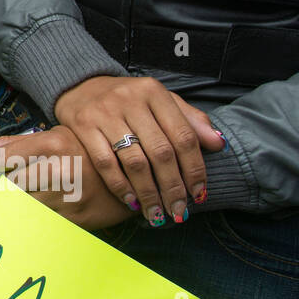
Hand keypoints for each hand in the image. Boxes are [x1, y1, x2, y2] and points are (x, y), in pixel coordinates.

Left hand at [0, 128, 134, 229]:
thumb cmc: (84, 152)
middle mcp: (60, 168)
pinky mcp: (76, 219)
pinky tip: (35, 213)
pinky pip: (42, 222)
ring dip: (15, 205)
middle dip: (1, 188)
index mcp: (52, 144)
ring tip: (21, 200)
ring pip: (25, 205)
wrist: (132, 176)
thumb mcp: (51, 138)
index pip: (5, 158)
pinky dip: (33, 219)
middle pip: (11, 184)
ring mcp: (70, 196)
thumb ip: (11, 144)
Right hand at [54, 75, 224, 225]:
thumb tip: (219, 143)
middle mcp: (130, 100)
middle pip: (161, 152)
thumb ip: (190, 121)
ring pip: (134, 161)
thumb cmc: (128, 99)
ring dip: (148, 193)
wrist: (79, 85)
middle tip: (179, 211)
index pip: (183, 136)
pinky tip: (131, 201)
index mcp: (155, 92)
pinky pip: (105, 162)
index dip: (194, 169)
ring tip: (156, 213)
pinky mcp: (83, 125)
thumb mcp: (160, 101)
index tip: (199, 194)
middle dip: (173, 187)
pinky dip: (120, 186)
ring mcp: (105, 112)